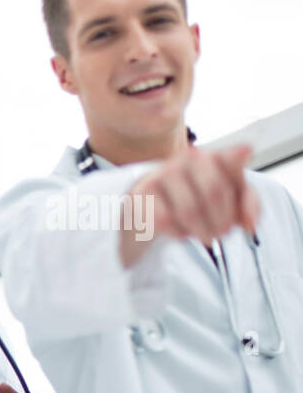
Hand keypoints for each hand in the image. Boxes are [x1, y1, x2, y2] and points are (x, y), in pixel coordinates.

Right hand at [122, 144, 259, 265]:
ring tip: (204, 236)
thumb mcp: (229, 200)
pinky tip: (181, 232)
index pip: (233, 161)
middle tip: (221, 234)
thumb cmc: (195, 202)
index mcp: (213, 156)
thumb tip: (251, 224)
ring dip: (202, 230)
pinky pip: (165, 220)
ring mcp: (162, 174)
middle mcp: (187, 158)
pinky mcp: (141, 194)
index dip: (241, 181)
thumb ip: (247, 204)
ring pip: (189, 209)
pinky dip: (178, 233)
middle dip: (221, 220)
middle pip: (213, 191)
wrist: (150, 209)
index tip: (247, 189)